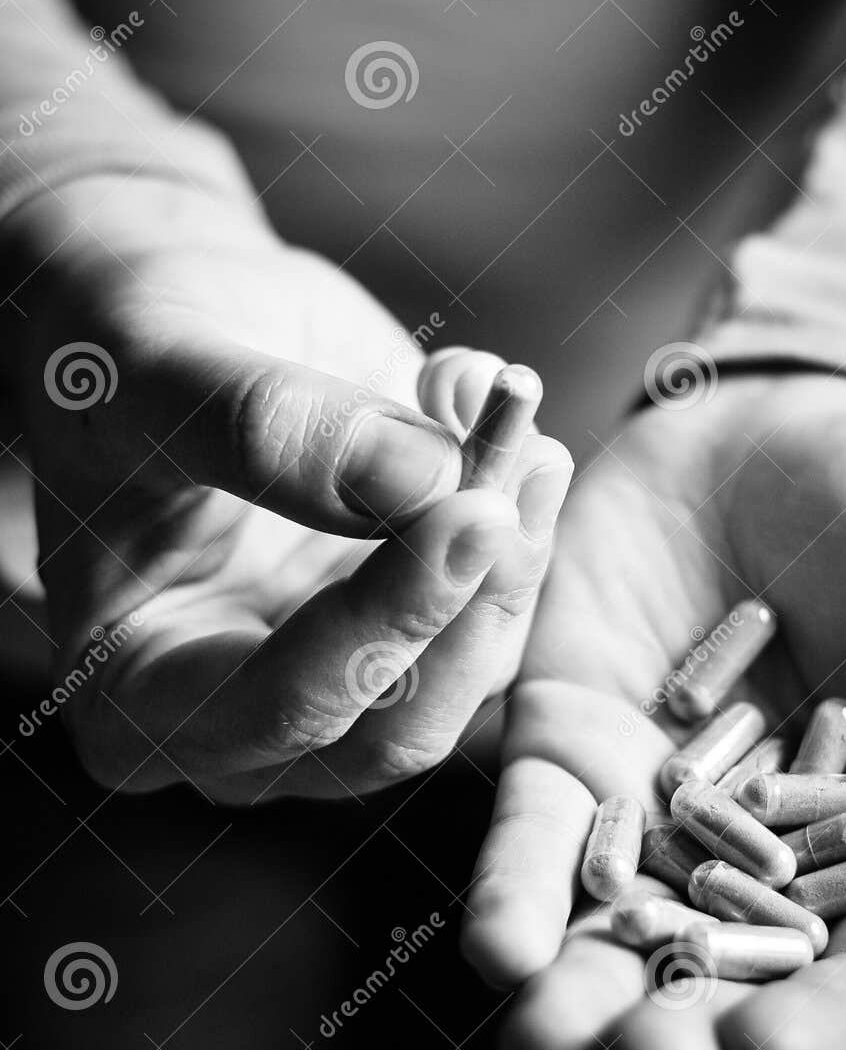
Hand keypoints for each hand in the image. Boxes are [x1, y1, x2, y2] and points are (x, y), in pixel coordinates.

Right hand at [7, 177, 570, 800]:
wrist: (177, 321)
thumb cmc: (118, 354)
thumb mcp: (154, 370)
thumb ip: (267, 428)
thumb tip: (428, 480)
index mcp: (132, 701)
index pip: (277, 708)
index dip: (384, 624)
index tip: (469, 513)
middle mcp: (241, 726)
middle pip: (393, 728)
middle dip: (468, 600)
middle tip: (519, 471)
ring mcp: (335, 689)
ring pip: (466, 676)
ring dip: (512, 554)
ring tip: (517, 418)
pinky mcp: (411, 636)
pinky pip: (492, 613)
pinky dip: (521, 528)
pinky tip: (522, 439)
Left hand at [464, 371, 845, 1049]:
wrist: (788, 417)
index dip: (827, 1028)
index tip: (770, 1042)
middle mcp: (761, 864)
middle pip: (721, 986)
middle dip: (676, 1034)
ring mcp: (655, 815)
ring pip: (615, 936)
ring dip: (575, 997)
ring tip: (542, 1040)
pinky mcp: (568, 748)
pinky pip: (536, 835)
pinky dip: (514, 891)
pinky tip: (496, 944)